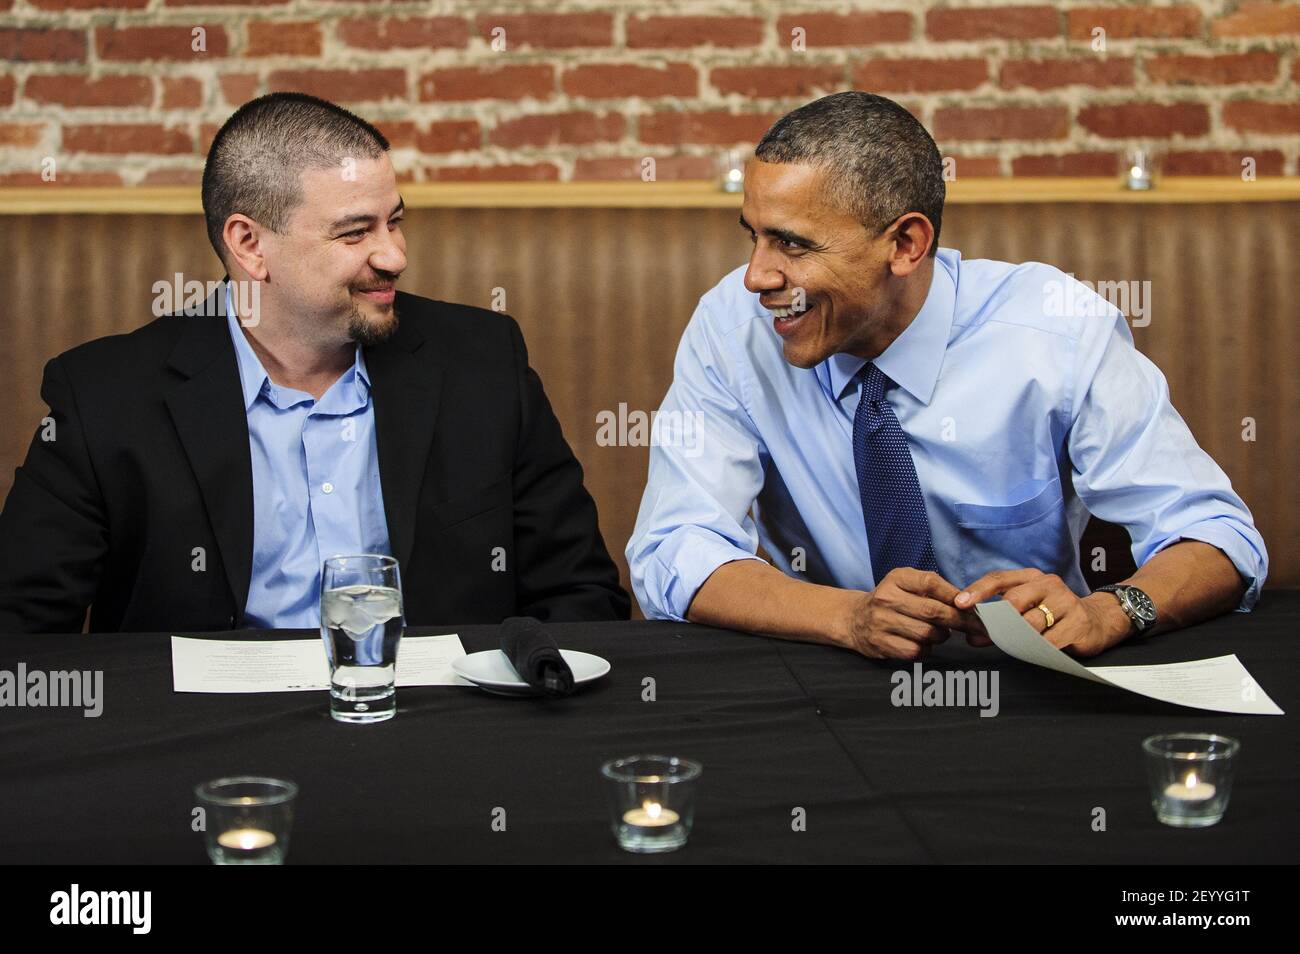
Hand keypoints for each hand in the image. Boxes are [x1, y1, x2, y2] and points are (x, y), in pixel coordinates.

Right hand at [846, 567, 987, 660]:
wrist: (854, 618)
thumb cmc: (890, 600)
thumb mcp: (906, 583)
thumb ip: (933, 587)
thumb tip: (966, 601)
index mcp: (896, 579)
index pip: (931, 583)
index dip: (955, 595)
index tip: (971, 605)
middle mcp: (886, 598)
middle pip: (933, 611)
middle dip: (958, 620)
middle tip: (973, 626)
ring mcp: (881, 622)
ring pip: (927, 634)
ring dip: (941, 636)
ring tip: (939, 632)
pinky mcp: (881, 644)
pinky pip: (916, 651)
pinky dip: (926, 649)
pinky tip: (922, 642)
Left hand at [953, 568, 1131, 657]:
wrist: (1098, 620)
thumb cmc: (1054, 613)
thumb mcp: (1029, 608)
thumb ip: (1001, 618)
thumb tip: (972, 636)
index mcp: (1031, 577)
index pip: (999, 579)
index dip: (978, 591)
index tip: (960, 603)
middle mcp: (1049, 584)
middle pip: (1014, 601)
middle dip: (996, 621)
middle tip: (986, 636)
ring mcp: (1065, 602)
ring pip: (1031, 623)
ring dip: (1016, 638)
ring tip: (1012, 645)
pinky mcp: (1079, 623)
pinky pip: (1050, 640)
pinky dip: (1038, 648)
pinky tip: (1036, 651)